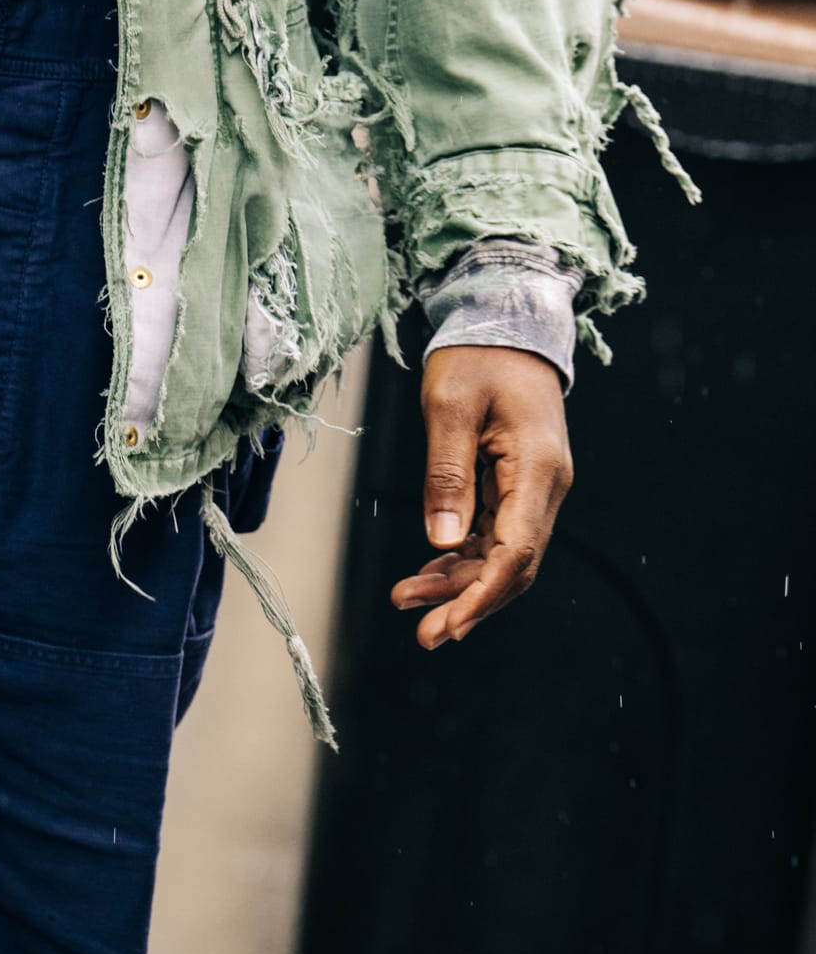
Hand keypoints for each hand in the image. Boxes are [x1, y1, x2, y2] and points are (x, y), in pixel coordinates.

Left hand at [390, 345, 572, 648]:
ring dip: (460, 582)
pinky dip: (462, 556)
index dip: (482, 595)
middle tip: (424, 633)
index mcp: (537, 469)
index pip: (516, 552)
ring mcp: (532, 487)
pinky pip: (493, 533)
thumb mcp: (449, 407)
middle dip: (469, 603)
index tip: (449, 624)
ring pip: (501, 554)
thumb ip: (446, 474)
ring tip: (410, 601)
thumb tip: (440, 540)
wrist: (504, 321)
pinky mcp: (515, 483)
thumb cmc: (478, 356)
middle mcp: (544, 486)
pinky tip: (428, 571)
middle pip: (512, 564)